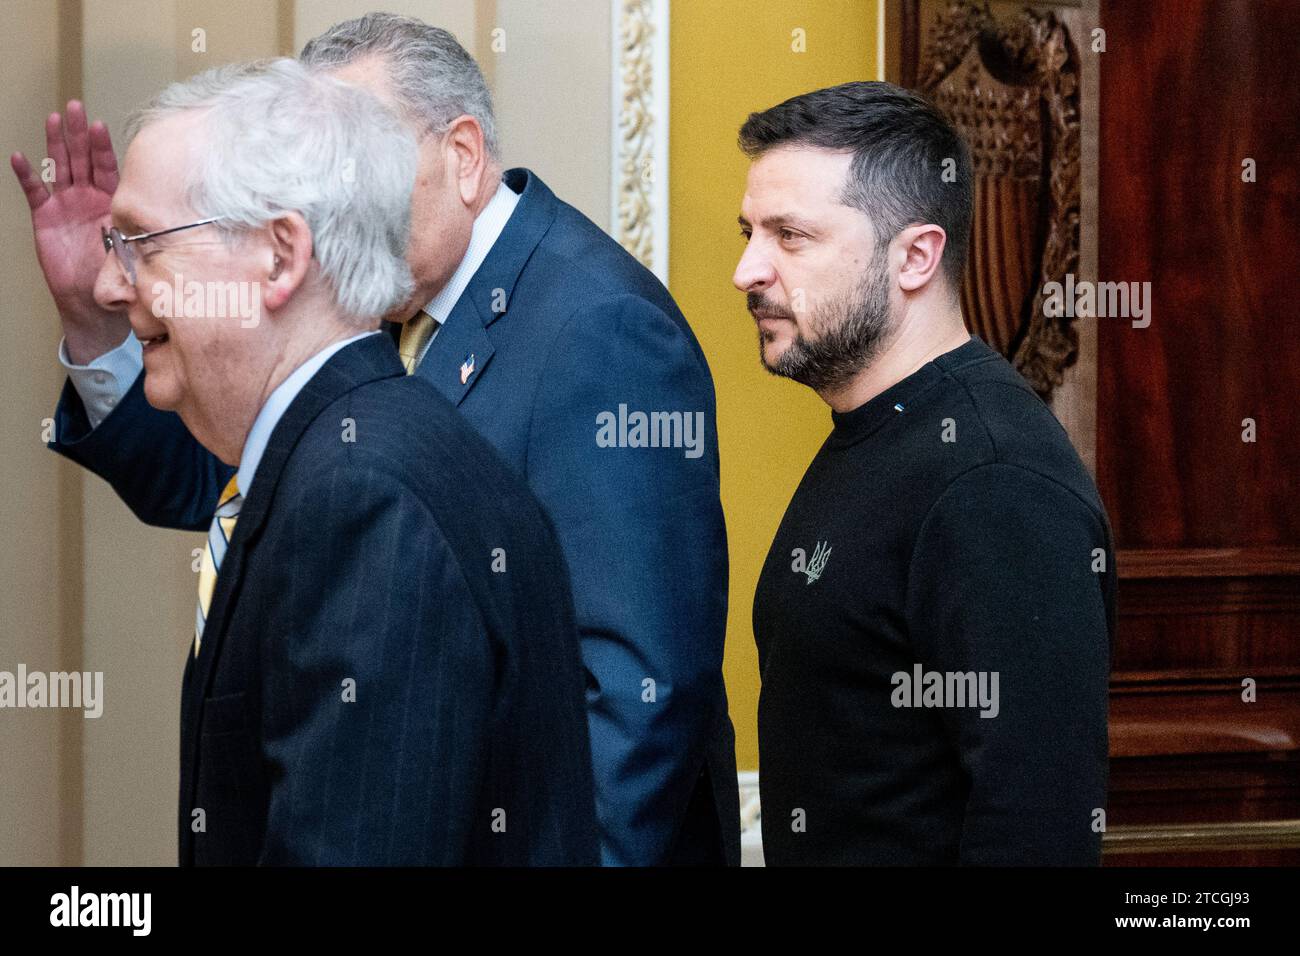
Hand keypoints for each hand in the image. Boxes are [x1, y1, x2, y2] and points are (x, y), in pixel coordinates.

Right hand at [11, 100, 130, 362]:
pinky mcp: (46, 216)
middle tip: (75, 108)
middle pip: (82, 157)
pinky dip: (27, 175)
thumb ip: (142, 227)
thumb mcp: (134, 243)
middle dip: (78, 133)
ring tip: (54, 120)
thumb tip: (172, 219)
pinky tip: (20, 157)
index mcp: (111, 199)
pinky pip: (35, 192)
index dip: (102, 147)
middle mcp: (88, 196)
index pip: (107, 166)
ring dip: (56, 143)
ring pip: (60, 166)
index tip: (100, 126)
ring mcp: (66, 203)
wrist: (94, 299)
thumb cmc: (117, 271)